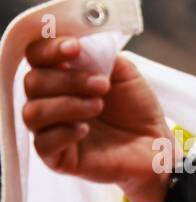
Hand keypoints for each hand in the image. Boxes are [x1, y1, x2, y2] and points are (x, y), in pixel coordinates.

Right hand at [22, 36, 173, 201]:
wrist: (157, 145)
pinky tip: (86, 129)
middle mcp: (51, 101)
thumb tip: (78, 44)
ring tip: (99, 105)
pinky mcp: (58, 157)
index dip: (48, 49)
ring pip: (33, 112)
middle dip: (68, 79)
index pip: (35, 56)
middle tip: (102, 85)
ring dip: (67, 104)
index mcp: (61, 77)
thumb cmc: (138, 110)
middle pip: (32, 82)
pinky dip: (64, 132)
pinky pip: (43, 143)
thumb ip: (100, 55)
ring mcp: (52, 130)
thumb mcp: (125, 73)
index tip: (75, 49)